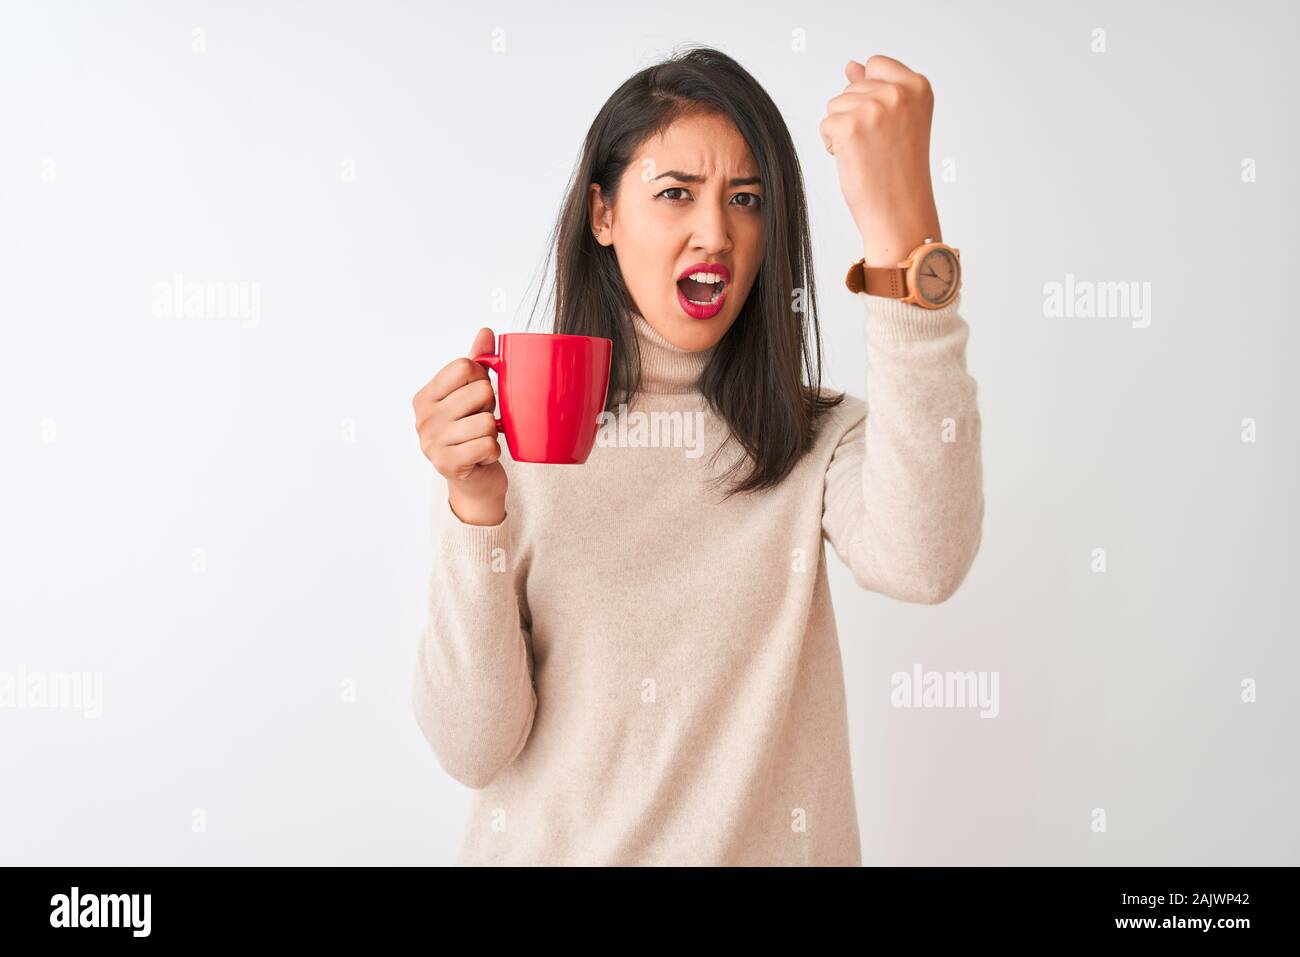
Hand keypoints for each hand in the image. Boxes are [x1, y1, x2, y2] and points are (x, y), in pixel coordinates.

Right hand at [412, 327, 507, 525]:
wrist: (472, 482)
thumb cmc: (470, 433)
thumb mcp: (470, 395)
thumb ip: (477, 362)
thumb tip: (485, 331)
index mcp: (425, 396)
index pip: (465, 365)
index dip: (482, 379)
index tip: (477, 398)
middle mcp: (424, 417)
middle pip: (481, 391)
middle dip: (490, 407)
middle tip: (480, 421)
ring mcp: (432, 442)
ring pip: (487, 421)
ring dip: (493, 433)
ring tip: (481, 439)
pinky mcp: (448, 465)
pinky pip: (488, 445)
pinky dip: (493, 452)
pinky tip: (482, 456)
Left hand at [820, 54, 941, 265]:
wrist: (899, 212)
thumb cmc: (899, 172)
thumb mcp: (897, 120)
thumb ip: (876, 87)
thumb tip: (852, 65)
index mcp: (919, 86)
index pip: (876, 64)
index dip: (870, 95)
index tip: (886, 125)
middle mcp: (899, 93)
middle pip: (852, 87)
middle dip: (856, 115)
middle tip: (878, 147)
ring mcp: (875, 108)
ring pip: (836, 105)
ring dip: (843, 130)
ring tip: (867, 153)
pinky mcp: (850, 126)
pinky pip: (825, 125)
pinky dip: (832, 144)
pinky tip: (854, 160)